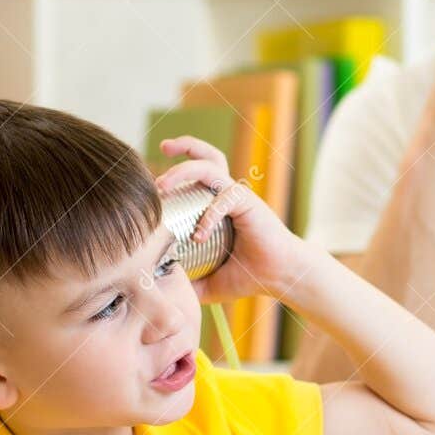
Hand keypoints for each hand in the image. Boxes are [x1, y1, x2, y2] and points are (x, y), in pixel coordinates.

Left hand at [153, 136, 306, 304]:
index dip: (175, 171)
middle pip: (207, 156)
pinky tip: (199, 236)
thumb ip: (187, 281)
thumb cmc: (249, 276)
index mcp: (218, 206)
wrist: (280, 278)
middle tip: (163, 147)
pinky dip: (208, 214)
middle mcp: (227, 196)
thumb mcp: (209, 282)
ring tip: (162, 186)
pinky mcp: (248, 204)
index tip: (154, 182)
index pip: (198, 176)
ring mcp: (237, 197)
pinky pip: (224, 199)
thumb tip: (162, 288)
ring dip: (183, 171)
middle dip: (184, 146)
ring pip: (210, 166)